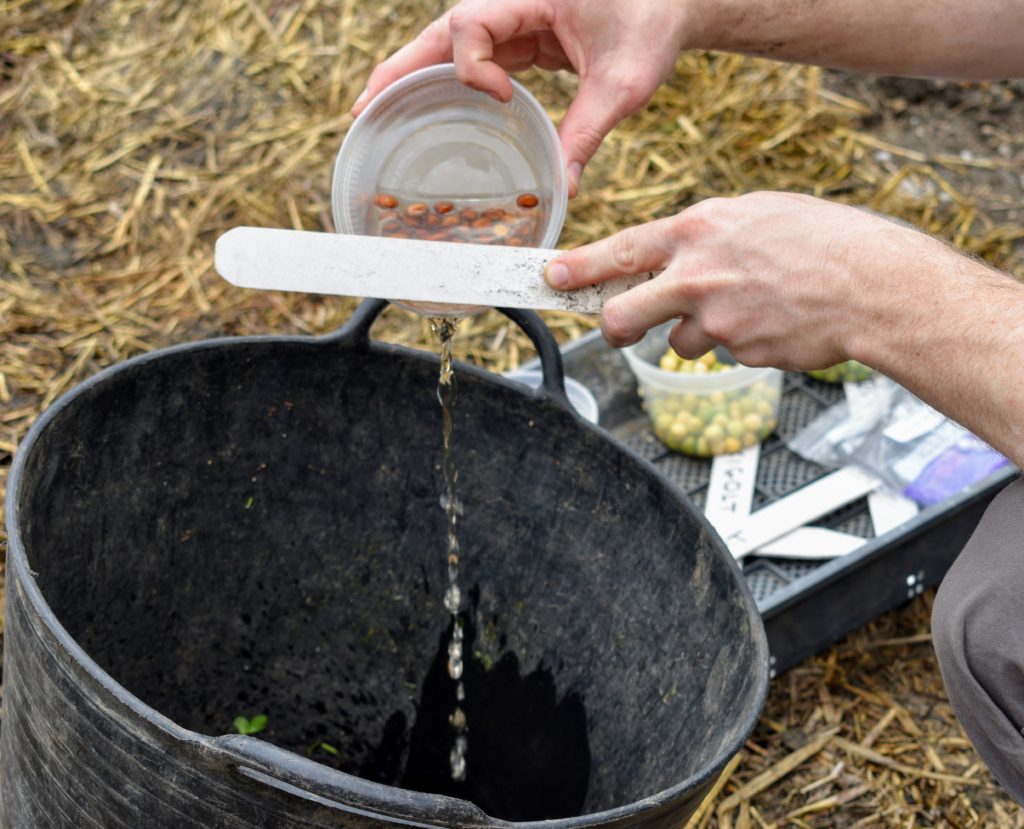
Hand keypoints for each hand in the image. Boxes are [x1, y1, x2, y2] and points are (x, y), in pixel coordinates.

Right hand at [351, 0, 693, 195]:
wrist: (672, 2)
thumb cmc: (651, 24)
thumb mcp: (623, 83)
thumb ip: (588, 131)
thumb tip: (564, 189)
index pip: (471, 24)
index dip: (474, 66)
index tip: (504, 97)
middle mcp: (510, 3)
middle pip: (440, 33)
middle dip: (400, 70)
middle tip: (362, 110)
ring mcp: (511, 20)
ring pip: (448, 46)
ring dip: (412, 78)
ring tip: (375, 113)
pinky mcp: (520, 38)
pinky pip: (471, 59)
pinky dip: (446, 84)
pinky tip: (425, 110)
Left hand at [544, 192, 950, 370]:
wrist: (874, 285)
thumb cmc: (822, 240)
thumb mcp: (754, 214)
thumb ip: (703, 236)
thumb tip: (667, 254)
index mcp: (698, 230)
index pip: (620, 251)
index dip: (579, 267)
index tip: (553, 276)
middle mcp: (697, 275)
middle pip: (622, 315)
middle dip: (614, 328)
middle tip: (620, 330)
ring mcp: (716, 319)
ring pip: (681, 340)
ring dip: (701, 332)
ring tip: (750, 308)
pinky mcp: (738, 353)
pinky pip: (723, 353)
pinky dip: (740, 342)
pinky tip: (773, 321)